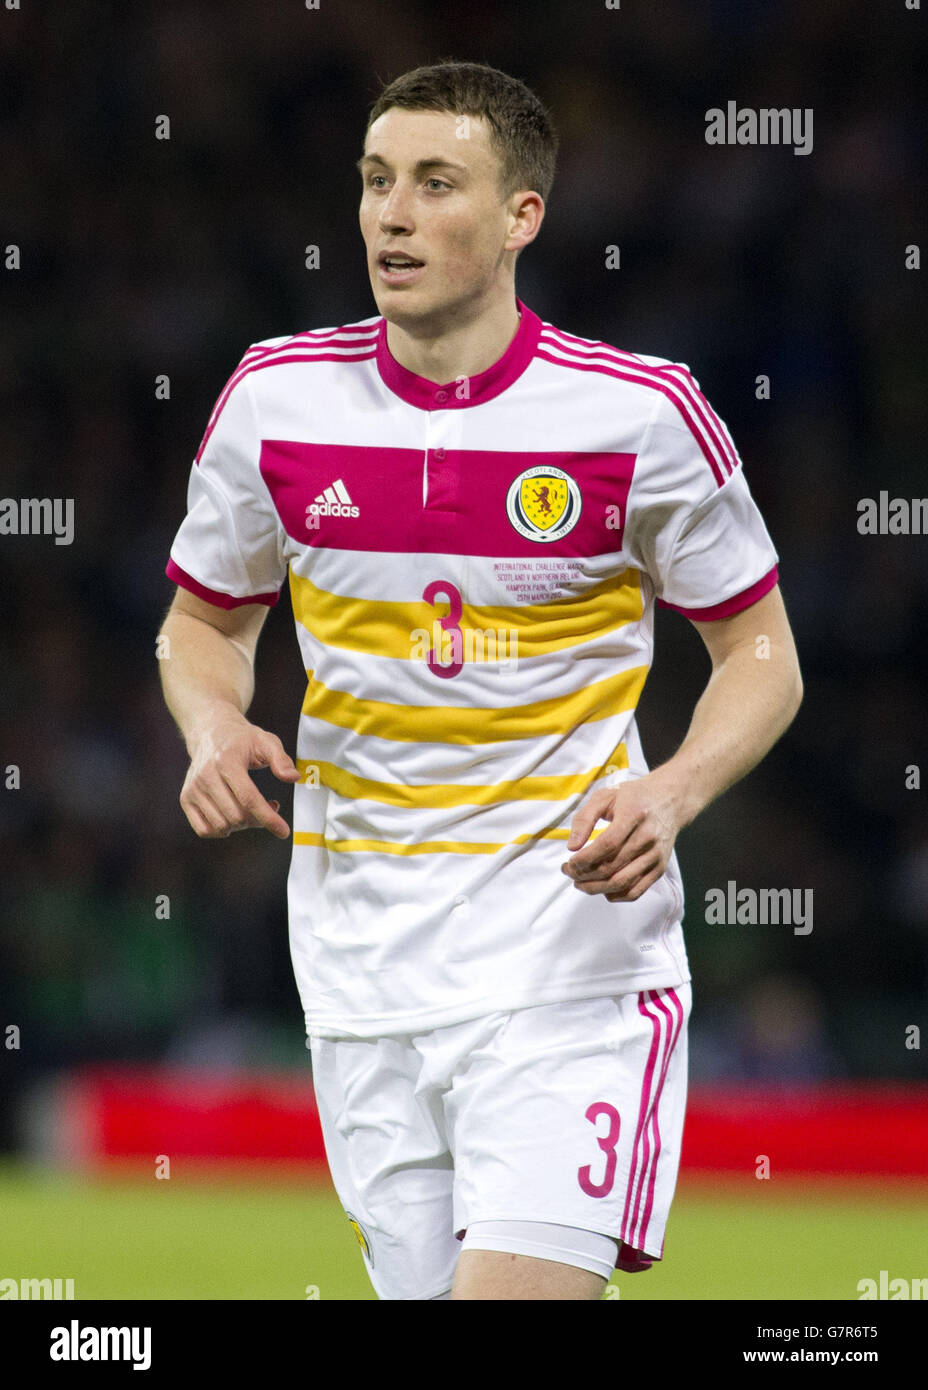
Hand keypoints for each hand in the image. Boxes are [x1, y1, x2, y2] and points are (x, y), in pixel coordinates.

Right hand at [180, 713, 300, 838]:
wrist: (211, 733)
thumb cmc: (241, 739)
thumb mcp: (266, 741)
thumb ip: (281, 759)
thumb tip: (293, 777)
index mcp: (226, 761)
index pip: (248, 798)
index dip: (268, 818)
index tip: (283, 831)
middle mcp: (206, 775)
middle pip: (236, 816)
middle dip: (258, 819)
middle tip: (269, 806)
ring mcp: (193, 788)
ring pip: (222, 825)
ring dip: (242, 825)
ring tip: (251, 808)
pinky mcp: (186, 798)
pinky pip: (204, 829)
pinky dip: (222, 830)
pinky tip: (233, 816)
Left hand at [561, 771, 683, 901]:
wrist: (670, 800)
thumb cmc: (634, 797)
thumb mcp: (604, 797)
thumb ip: (584, 819)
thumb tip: (572, 847)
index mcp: (634, 814)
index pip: (607, 844)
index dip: (584, 859)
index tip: (568, 862)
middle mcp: (648, 837)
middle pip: (612, 866)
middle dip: (584, 875)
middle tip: (568, 872)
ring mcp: (656, 855)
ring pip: (622, 882)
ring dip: (596, 888)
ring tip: (580, 883)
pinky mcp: (660, 868)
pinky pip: (636, 891)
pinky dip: (616, 896)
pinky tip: (602, 889)